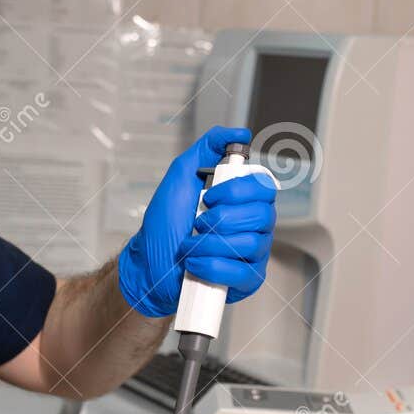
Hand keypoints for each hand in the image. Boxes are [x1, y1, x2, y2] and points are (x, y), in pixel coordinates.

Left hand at [117, 126, 278, 317]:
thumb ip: (207, 148)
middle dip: (221, 219)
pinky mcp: (247, 280)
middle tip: (198, 223)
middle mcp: (255, 225)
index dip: (235, 191)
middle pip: (262, 215)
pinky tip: (195, 265)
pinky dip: (211, 267)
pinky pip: (241, 272)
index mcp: (245, 199)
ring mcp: (254, 253)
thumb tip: (238, 133)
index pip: (264, 187)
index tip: (208, 196)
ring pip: (250, 244)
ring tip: (191, 245)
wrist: (149, 263)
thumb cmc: (165, 223)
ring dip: (209, 244)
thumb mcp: (181, 175)